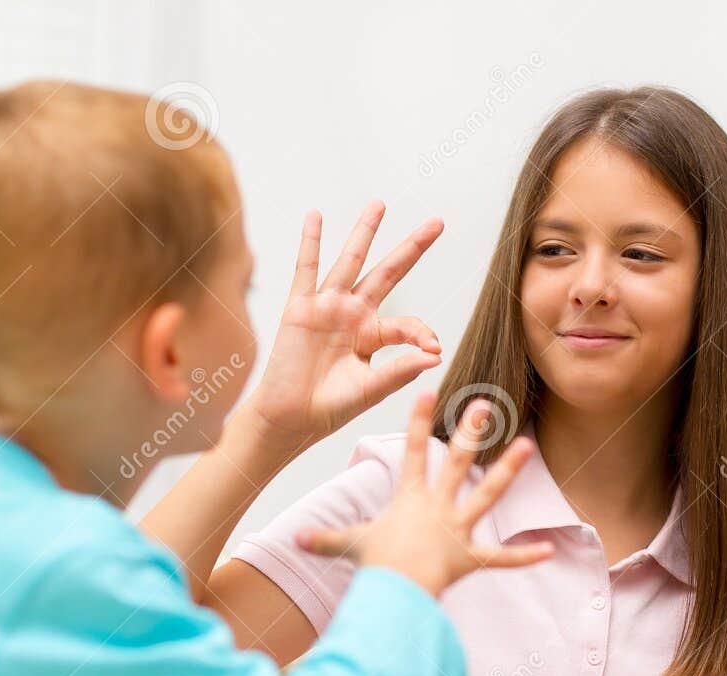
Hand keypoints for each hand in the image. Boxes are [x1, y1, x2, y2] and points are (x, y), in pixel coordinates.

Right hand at [236, 201, 444, 455]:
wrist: (290, 418)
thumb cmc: (328, 408)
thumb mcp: (370, 390)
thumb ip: (399, 371)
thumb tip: (435, 356)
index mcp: (372, 336)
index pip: (406, 324)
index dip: (422, 333)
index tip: (435, 349)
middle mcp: (353, 315)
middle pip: (388, 273)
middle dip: (412, 248)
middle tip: (436, 222)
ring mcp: (327, 308)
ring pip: (350, 262)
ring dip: (365, 232)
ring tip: (379, 204)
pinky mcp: (300, 308)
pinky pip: (306, 269)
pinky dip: (310, 242)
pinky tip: (315, 216)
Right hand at [295, 391, 554, 596]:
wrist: (394, 591)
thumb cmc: (373, 566)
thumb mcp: (348, 546)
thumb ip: (325, 539)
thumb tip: (295, 538)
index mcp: (409, 499)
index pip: (412, 452)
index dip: (417, 421)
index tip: (427, 391)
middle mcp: (437, 507)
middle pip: (456, 463)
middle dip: (469, 433)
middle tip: (484, 407)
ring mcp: (456, 530)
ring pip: (487, 496)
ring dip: (507, 472)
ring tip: (526, 447)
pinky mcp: (470, 558)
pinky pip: (500, 558)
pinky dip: (523, 557)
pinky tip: (549, 549)